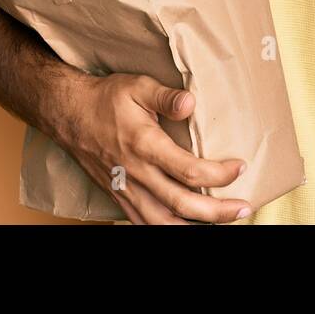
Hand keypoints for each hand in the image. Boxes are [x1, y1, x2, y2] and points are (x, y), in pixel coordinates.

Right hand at [51, 71, 251, 224]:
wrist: (69, 115)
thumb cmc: (106, 99)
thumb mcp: (137, 86)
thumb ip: (166, 97)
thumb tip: (191, 103)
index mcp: (144, 145)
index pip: (189, 170)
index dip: (219, 174)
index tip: (240, 166)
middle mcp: (137, 174)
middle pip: (183, 204)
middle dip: (219, 211)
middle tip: (245, 207)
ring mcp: (127, 190)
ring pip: (164, 222)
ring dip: (197, 226)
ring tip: (223, 222)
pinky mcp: (120, 197)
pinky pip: (146, 223)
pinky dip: (170, 228)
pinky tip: (188, 225)